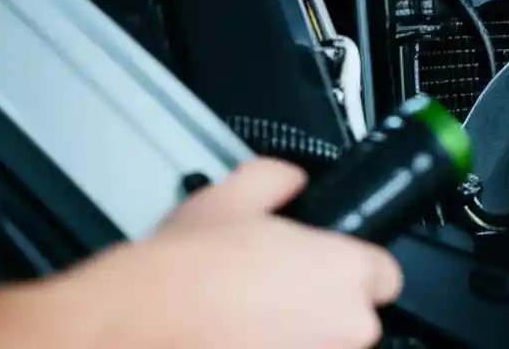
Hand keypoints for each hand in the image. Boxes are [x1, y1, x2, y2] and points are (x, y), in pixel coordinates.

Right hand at [0, 159, 401, 348]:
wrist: (123, 335)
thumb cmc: (174, 280)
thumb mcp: (227, 197)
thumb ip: (278, 177)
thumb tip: (291, 178)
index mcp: (345, 272)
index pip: (385, 274)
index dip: (350, 268)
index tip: (321, 270)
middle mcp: (345, 327)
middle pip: (356, 316)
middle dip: (320, 306)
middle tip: (270, 294)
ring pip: (324, 345)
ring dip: (298, 336)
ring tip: (247, 322)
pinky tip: (235, 341)